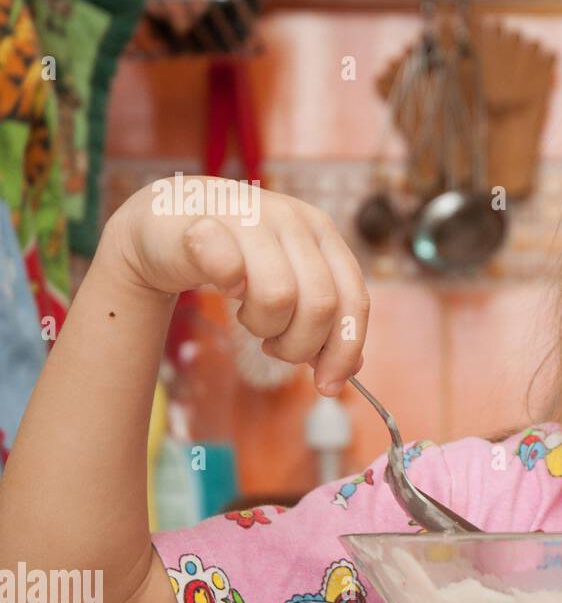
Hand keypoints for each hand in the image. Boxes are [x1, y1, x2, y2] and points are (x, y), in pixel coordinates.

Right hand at [104, 175, 368, 394]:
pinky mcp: (204, 223)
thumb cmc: (238, 260)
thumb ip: (323, 320)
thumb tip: (353, 367)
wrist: (167, 222)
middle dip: (299, 345)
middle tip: (273, 345)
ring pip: (279, 296)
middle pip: (320, 305)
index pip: (353, 300)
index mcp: (324, 234)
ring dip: (262, 325)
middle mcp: (294, 220)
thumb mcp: (290, 285)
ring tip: (246, 315)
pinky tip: (224, 286)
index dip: (345, 349)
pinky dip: (228, 288)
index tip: (329, 386)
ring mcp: (250, 216)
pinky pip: (228, 268)